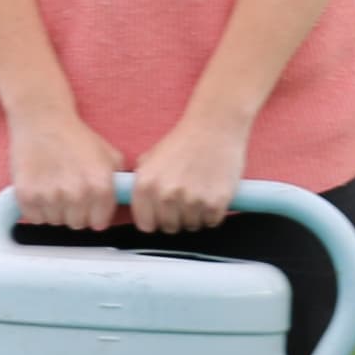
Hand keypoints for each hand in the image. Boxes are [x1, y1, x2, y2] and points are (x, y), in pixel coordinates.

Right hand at [7, 110, 124, 230]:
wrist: (43, 119)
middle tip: (68, 189)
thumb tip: (122, 203)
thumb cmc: (75, 137)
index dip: (93, 213)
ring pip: (55, 221)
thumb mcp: (109, 155)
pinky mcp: (27, 196)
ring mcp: (50, 196)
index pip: (99, 223)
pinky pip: (35, 218)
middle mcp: (77, 194)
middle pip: (77, 224)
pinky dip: (35, 207)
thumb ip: (118, 183)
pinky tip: (40, 186)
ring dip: (54, 209)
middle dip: (74, 211)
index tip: (87, 204)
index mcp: (100, 186)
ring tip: (53, 184)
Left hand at [129, 115, 249, 234]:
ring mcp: (191, 200)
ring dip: (196, 215)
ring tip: (199, 191)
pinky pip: (211, 222)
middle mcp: (166, 195)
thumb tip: (139, 206)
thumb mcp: (150, 158)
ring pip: (191, 226)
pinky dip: (213, 212)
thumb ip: (141, 183)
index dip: (155, 220)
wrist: (214, 126)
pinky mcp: (215, 203)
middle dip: (177, 217)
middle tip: (185, 198)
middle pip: (169, 228)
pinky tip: (212, 192)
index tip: (162, 213)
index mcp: (146, 185)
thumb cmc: (183, 141)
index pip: (146, 225)